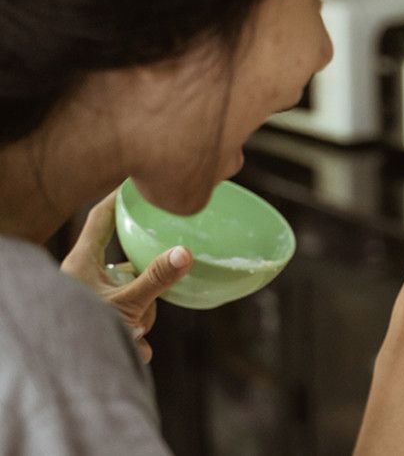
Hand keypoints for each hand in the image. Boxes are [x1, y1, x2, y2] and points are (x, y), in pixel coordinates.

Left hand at [60, 190, 192, 362]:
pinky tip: (135, 350)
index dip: (119, 197)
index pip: (101, 218)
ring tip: (135, 333)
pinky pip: (132, 318)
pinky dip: (137, 335)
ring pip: (134, 293)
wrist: (66, 374)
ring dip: (142, 314)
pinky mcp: (104, 320)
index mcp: (81, 263)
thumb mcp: (126, 305)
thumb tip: (185, 253)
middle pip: (128, 264)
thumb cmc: (82, 335)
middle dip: (146, 282)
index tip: (139, 183)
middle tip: (152, 293)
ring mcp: (95, 300)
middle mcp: (86, 278)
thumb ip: (156, 279)